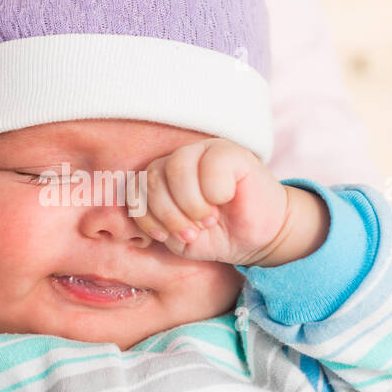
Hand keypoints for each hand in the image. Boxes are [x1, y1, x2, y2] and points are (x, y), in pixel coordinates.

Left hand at [130, 138, 327, 266]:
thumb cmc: (217, 236)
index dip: (145, 215)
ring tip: (208, 220)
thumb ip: (154, 224)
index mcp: (161, 178)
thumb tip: (133, 215)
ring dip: (190, 204)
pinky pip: (210, 165)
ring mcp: (204, 153)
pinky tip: (224, 201)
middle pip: (152, 179)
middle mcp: (179, 160)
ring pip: (176, 169)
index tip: (164, 236)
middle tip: (191, 231)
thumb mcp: (177, 237)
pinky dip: (214, 191)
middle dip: (169, 214)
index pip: (134, 189)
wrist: (259, 238)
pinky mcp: (232, 153)